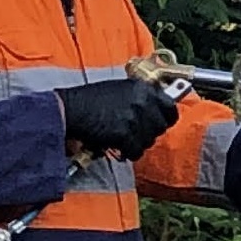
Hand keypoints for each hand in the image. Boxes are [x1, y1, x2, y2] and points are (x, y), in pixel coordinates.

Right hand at [55, 78, 178, 161]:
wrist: (69, 109)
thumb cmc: (90, 99)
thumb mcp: (120, 88)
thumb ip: (140, 96)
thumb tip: (157, 106)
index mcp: (143, 88)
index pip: (170, 106)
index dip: (167, 117)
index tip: (162, 122)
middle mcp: (142, 101)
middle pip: (161, 126)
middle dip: (150, 132)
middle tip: (136, 133)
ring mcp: (134, 118)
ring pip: (149, 140)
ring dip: (138, 143)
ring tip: (124, 139)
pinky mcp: (124, 134)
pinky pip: (136, 151)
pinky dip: (128, 153)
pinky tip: (119, 148)